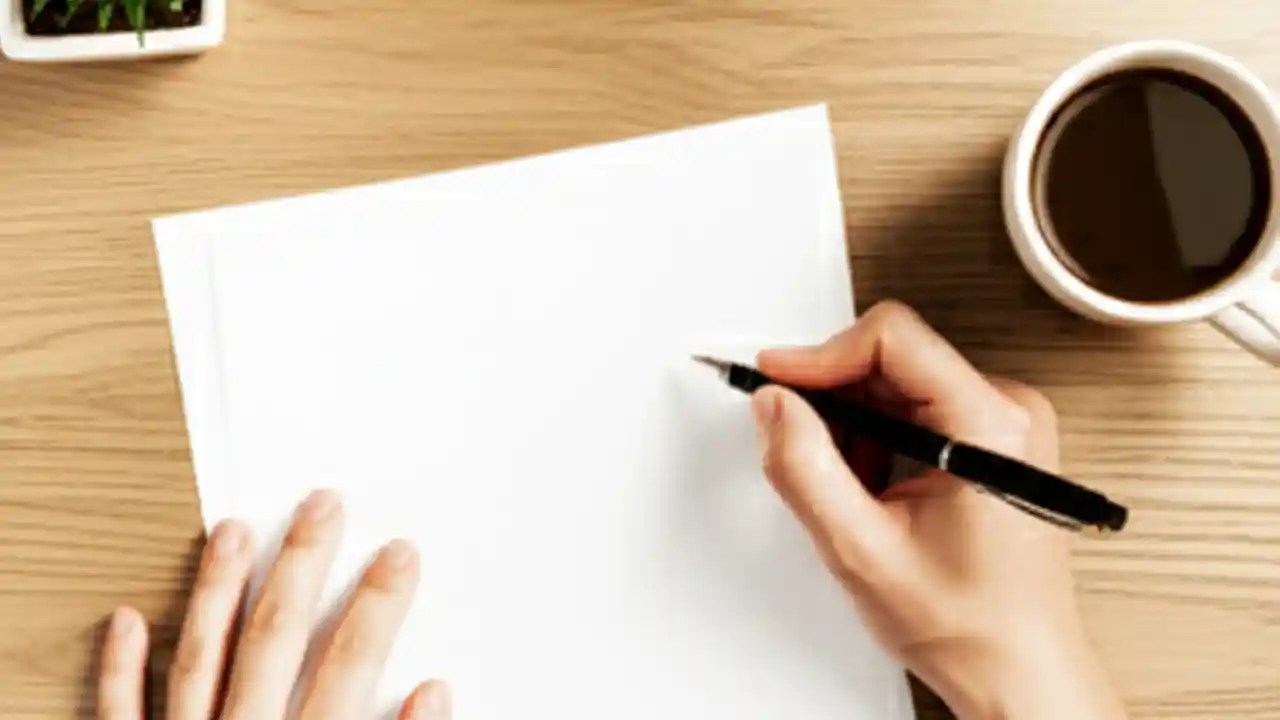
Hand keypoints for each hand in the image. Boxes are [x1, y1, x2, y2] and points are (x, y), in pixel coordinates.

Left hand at [97, 490, 451, 719]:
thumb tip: (433, 696)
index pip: (352, 662)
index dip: (380, 604)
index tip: (399, 555)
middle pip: (276, 637)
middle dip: (304, 564)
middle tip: (323, 507)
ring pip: (202, 657)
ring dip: (218, 589)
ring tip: (230, 531)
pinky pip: (124, 713)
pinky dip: (123, 667)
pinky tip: (128, 619)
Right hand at [752, 301, 1124, 719]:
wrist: (1017, 667)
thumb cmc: (969, 623)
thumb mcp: (863, 550)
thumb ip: (806, 469)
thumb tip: (774, 407)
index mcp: (992, 426)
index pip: (892, 339)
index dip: (820, 355)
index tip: (776, 378)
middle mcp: (1010, 412)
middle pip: (893, 355)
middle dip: (832, 395)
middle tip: (793, 435)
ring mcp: (1005, 424)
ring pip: (898, 381)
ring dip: (853, 422)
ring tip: (844, 484)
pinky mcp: (992, 438)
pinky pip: (916, 407)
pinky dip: (877, 439)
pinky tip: (869, 487)